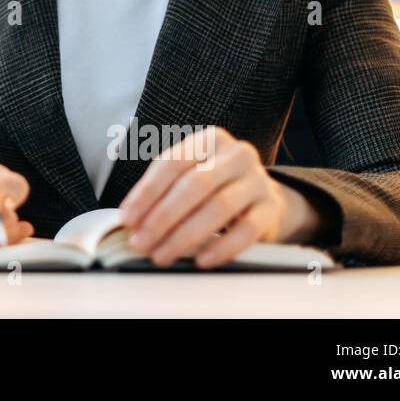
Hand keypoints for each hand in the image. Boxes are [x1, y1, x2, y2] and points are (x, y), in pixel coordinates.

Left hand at [117, 125, 317, 268]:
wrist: (261, 196)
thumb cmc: (214, 185)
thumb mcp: (189, 174)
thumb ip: (161, 191)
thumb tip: (130, 220)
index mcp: (210, 140)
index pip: (172, 163)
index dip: (147, 192)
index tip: (128, 219)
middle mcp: (236, 154)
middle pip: (194, 185)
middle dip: (162, 218)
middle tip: (141, 242)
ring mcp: (257, 180)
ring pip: (218, 208)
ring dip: (185, 236)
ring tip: (162, 254)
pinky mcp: (271, 208)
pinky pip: (246, 230)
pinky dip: (222, 247)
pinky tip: (201, 260)